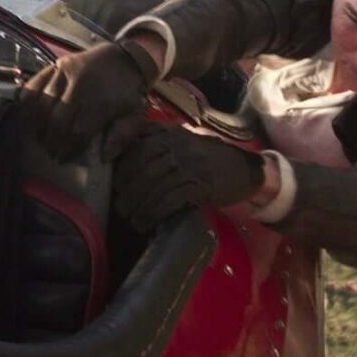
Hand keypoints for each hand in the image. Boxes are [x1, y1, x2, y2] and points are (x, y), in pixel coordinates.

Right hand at [19, 39, 158, 160]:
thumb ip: (122, 137)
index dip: (67, 149)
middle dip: (51, 140)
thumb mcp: (135, 116)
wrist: (125, 58)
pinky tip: (27, 116)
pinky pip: (33, 84)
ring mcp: (65, 73)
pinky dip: (26, 102)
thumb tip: (103, 157)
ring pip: (42, 103)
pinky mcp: (55, 65)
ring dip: (37, 125)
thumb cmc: (128, 93)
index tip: (62, 159)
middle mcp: (81, 86)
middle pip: (56, 119)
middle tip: (50, 152)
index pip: (77, 132)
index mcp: (101, 101)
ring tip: (40, 137)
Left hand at [114, 123, 264, 231]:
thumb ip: (149, 139)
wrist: (243, 168)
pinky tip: (148, 223)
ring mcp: (190, 165)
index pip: (136, 148)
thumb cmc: (203, 156)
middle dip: (128, 193)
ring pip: (155, 186)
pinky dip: (156, 213)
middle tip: (120, 208)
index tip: (114, 187)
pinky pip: (171, 199)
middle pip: (143, 170)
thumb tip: (114, 152)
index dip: (121, 169)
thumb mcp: (177, 140)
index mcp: (168, 133)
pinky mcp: (201, 185)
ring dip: (140, 207)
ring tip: (133, 220)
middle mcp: (178, 146)